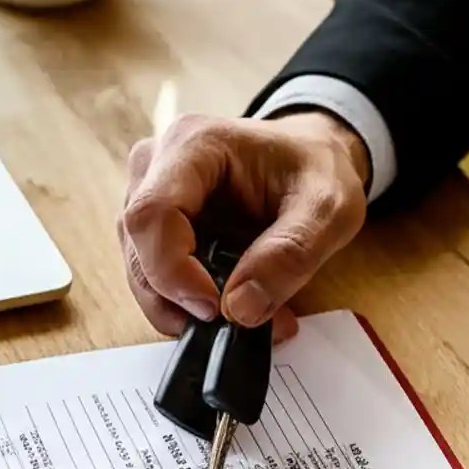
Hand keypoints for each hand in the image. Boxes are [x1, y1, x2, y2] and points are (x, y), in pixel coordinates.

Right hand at [118, 111, 370, 341]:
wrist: (308, 157)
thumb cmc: (315, 168)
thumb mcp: (329, 207)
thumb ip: (291, 253)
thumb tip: (240, 309)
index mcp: (193, 144)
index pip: (151, 214)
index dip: (171, 271)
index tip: (214, 309)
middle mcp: (154, 166)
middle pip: (139, 249)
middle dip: (181, 301)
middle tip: (240, 324)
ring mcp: (145, 195)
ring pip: (140, 270)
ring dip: (185, 307)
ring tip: (250, 314)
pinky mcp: (151, 226)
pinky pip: (152, 275)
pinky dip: (187, 302)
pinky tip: (232, 304)